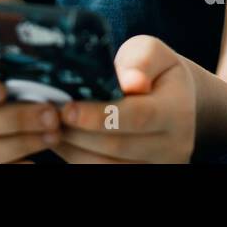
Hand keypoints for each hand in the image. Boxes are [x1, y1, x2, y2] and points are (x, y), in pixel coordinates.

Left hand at [52, 34, 195, 162]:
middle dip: (78, 132)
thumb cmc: (151, 69)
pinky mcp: (141, 174)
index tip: (67, 108)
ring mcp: (159, 166)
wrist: (170, 98)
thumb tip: (131, 83)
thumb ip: (141, 61)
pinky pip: (102, 173)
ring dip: (73, 148)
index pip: (138, 117)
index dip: (99, 116)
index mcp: (178, 110)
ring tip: (51, 125)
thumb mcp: (149, 52)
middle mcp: (174, 145)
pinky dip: (77, 158)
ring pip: (106, 166)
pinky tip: (62, 139)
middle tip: (49, 115)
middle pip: (118, 146)